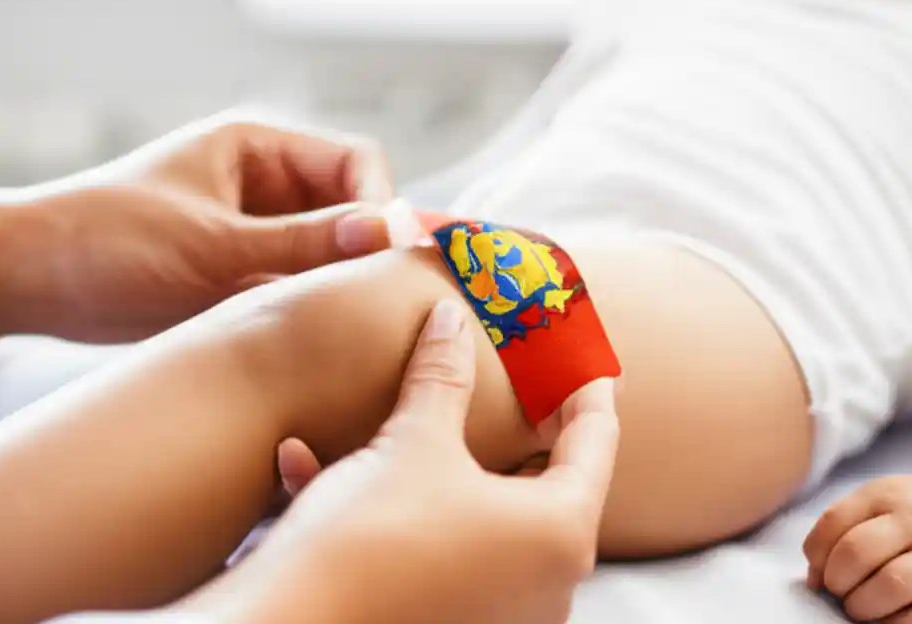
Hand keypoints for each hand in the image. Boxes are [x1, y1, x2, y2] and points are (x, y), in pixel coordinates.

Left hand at [0, 114, 410, 343]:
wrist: (28, 282)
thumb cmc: (108, 244)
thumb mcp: (213, 247)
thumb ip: (302, 244)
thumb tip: (388, 233)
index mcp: (259, 148)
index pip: (357, 162)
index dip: (382, 205)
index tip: (386, 257)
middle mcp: (264, 184)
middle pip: (349, 208)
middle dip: (362, 249)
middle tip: (370, 299)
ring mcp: (251, 229)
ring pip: (326, 252)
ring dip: (333, 282)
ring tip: (336, 320)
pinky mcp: (236, 272)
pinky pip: (294, 284)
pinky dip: (305, 305)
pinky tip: (305, 335)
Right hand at [181, 300, 620, 623]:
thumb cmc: (368, 538)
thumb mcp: (413, 442)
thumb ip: (442, 375)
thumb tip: (451, 317)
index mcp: (559, 532)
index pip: (596, 442)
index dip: (585, 388)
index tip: (579, 357)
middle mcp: (547, 585)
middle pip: (545, 483)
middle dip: (513, 430)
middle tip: (505, 381)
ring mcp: (504, 616)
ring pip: (481, 516)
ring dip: (435, 468)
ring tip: (393, 418)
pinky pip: (439, 553)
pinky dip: (398, 513)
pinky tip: (315, 468)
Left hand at [803, 475, 911, 623]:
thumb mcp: (880, 500)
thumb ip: (841, 530)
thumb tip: (813, 579)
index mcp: (884, 495)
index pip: (834, 524)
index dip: (817, 555)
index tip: (820, 572)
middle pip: (859, 552)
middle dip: (837, 580)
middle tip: (839, 590)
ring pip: (894, 583)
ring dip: (865, 605)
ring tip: (860, 607)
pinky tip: (892, 619)